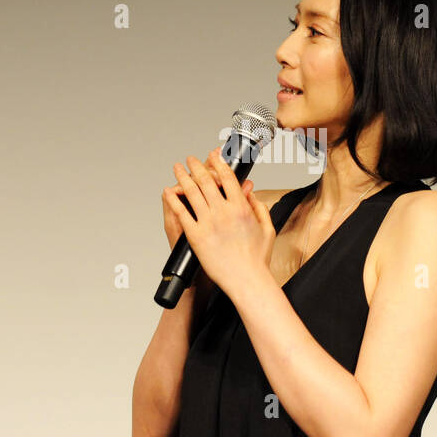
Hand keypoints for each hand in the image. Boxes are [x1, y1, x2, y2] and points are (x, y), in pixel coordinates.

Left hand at [163, 148, 275, 299]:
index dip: (218, 163)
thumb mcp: (267, 229)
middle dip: (196, 166)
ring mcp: (208, 223)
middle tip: (190, 160)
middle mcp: (223, 212)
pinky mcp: (195, 236)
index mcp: (242, 208)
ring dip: (182, 177)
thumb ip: (259, 208)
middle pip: (206, 180)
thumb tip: (250, 194)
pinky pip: (182, 212)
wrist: (246, 280)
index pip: (227, 177)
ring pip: (191, 192)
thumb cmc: (257, 260)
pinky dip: (173, 200)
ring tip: (178, 169)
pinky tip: (168, 192)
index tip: (213, 156)